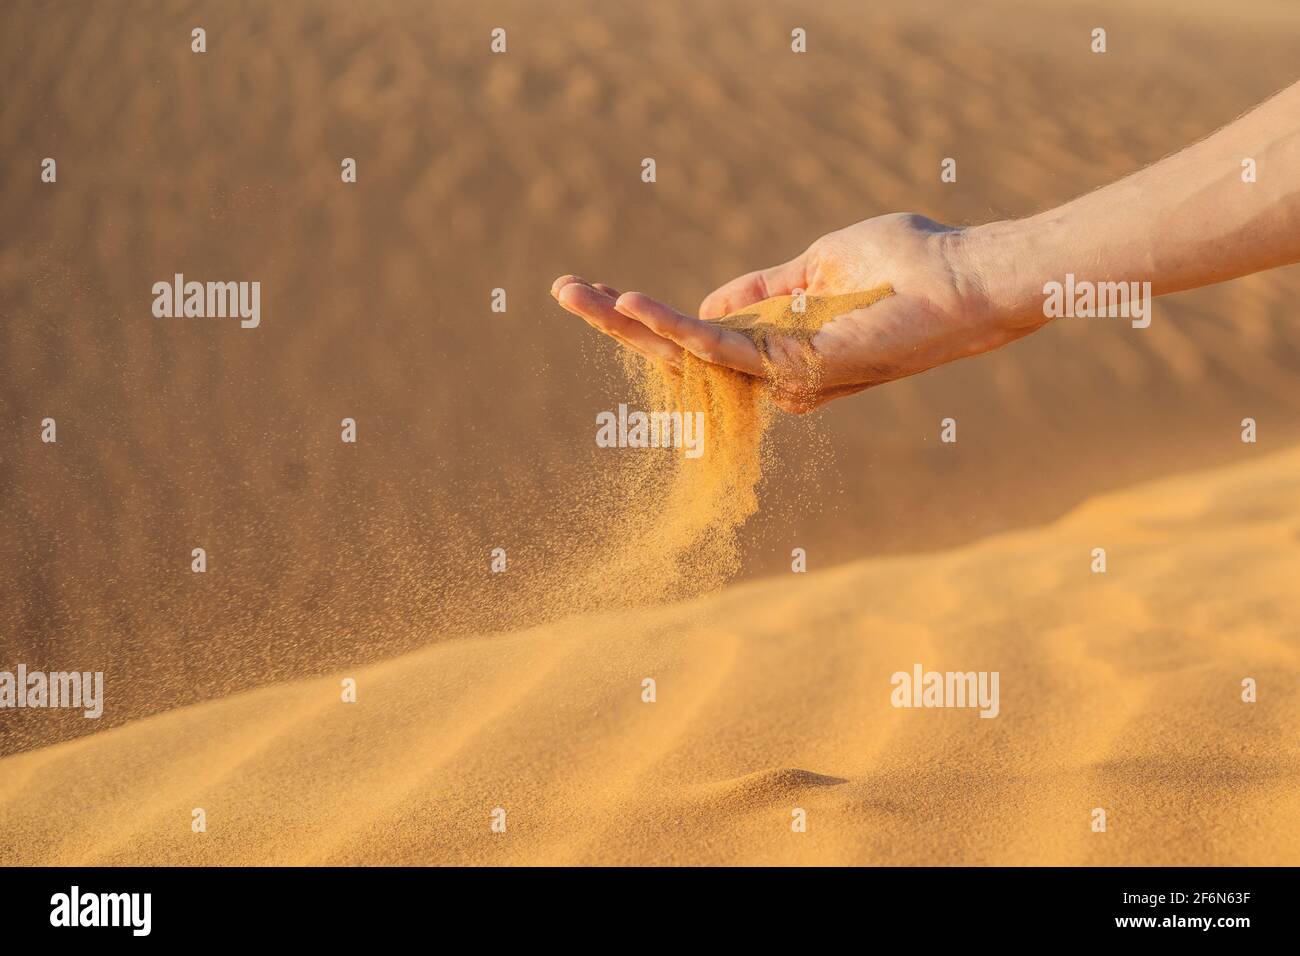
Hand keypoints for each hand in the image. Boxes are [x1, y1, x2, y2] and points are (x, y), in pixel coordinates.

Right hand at [552, 213, 1036, 412]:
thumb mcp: (822, 262)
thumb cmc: (911, 265)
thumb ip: (768, 285)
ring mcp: (784, 375)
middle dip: (619, 326)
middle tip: (563, 291)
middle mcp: (776, 373)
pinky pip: (720, 349)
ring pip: (686, 353)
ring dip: (627, 325)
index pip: (700, 340)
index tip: (609, 294)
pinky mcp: (795, 367)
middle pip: (679, 353)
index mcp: (781, 347)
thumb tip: (710, 302)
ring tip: (572, 292)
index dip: (651, 320)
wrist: (967, 278)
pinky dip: (673, 328)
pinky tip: (630, 305)